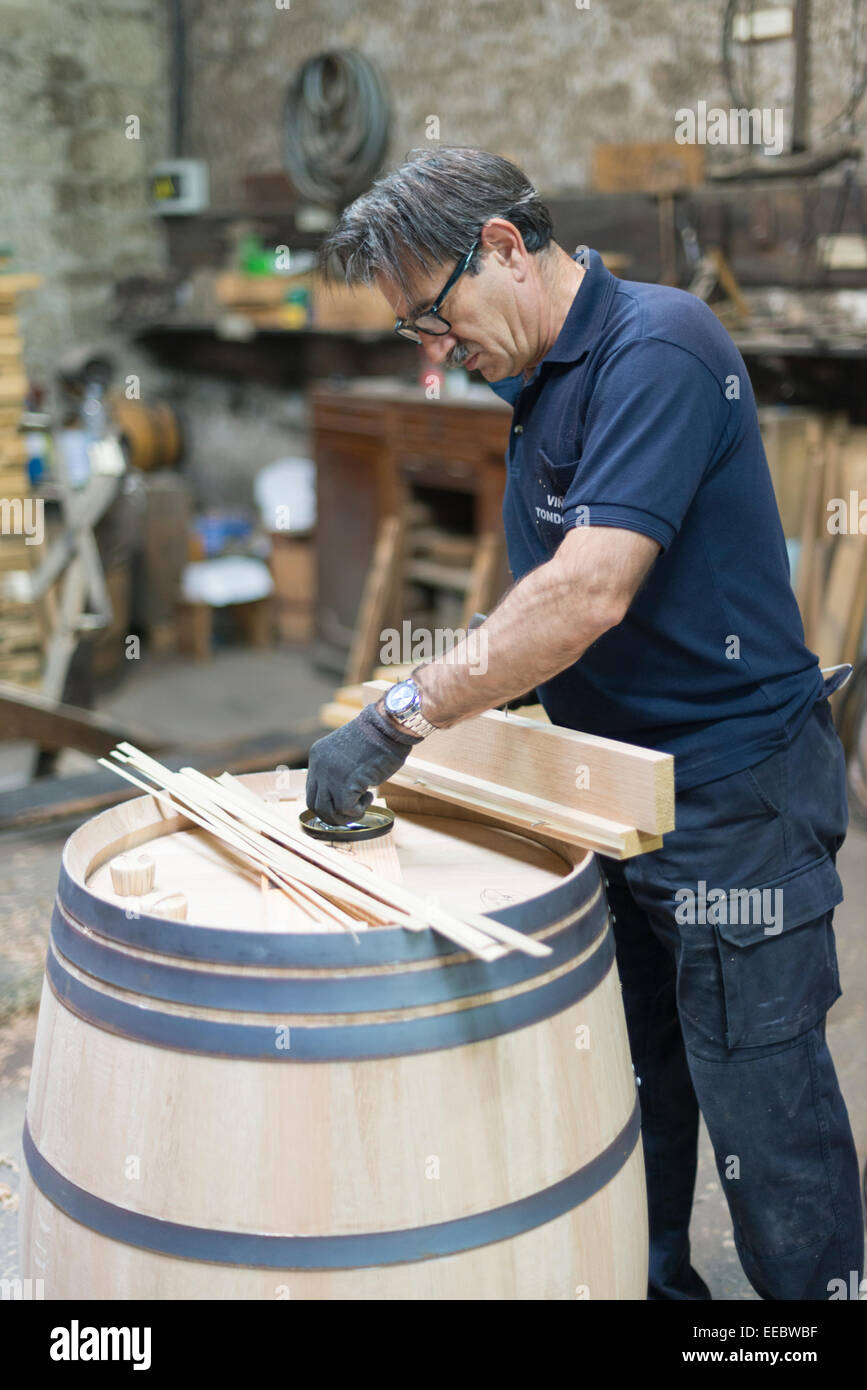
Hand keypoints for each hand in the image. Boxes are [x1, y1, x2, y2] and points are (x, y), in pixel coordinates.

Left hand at [305, 702, 421, 824]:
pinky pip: (346, 810)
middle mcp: (319, 766)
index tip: (345, 800)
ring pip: (327, 812)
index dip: (328, 801)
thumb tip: (344, 793)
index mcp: (317, 755)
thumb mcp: (348, 752)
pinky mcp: (346, 783)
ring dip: (346, 814)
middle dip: (334, 814)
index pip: (312, 790)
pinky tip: (369, 796)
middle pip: (314, 805)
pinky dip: (359, 810)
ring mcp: (330, 775)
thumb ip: (339, 769)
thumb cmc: (376, 737)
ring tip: (363, 801)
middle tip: (353, 809)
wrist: (387, 727)